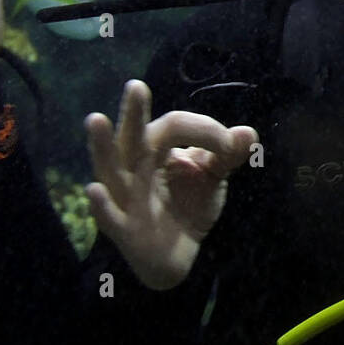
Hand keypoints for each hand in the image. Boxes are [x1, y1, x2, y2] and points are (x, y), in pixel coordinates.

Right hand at [85, 79, 256, 289]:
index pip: (174, 126)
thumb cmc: (187, 206)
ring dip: (102, 148)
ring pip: (110, 170)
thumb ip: (227, 154)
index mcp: (154, 148)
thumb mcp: (211, 177)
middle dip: (134, 113)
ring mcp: (124, 198)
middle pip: (132, 136)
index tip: (229, 145)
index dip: (204, 130)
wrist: (177, 257)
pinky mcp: (123, 231)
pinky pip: (109, 218)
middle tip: (136, 87)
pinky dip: (101, 206)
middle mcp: (133, 167)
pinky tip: (94, 190)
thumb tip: (249, 133)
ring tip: (95, 120)